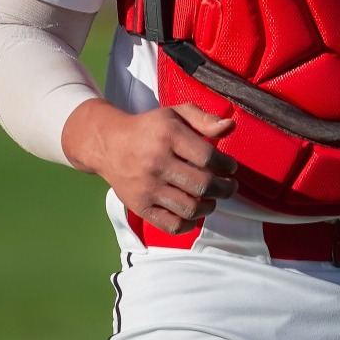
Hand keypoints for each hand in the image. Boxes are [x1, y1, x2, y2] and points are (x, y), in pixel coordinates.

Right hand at [61, 99, 237, 233]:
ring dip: (210, 207)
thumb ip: (204, 119)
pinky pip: (171, 225)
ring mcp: (147, 187)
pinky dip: (188, 224)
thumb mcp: (176, 114)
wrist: (109, 145)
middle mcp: (157, 162)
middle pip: (202, 185)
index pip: (207, 157)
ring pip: (190, 208)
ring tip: (212, 200)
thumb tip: (229, 126)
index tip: (230, 168)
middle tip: (229, 187)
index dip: (226, 165)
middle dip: (224, 189)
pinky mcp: (140, 206)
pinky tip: (194, 214)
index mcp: (168, 135)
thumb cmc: (149, 129)